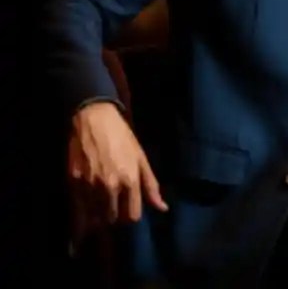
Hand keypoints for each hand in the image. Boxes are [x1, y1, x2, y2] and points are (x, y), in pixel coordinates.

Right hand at [67, 102, 166, 246]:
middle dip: (116, 216)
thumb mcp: (142, 159)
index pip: (132, 215)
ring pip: (96, 215)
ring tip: (103, 205)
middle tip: (116, 207)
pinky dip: (85, 211)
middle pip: (113, 218)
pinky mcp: (74, 183)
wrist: (94, 120)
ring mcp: (90, 186)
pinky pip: (79, 208)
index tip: (130, 210)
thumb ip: (151, 186)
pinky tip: (88, 207)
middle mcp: (110, 186)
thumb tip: (163, 208)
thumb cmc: (123, 138)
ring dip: (100, 215)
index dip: (132, 215)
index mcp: (130, 180)